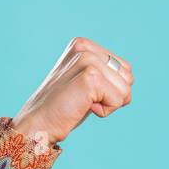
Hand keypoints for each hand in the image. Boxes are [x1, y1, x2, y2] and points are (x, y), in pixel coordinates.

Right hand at [11, 37, 133, 144]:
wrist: (39, 123)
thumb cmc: (64, 108)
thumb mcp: (86, 82)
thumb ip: (105, 73)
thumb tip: (130, 76)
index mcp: (83, 44)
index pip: (125, 68)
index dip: (112, 88)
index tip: (86, 92)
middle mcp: (85, 47)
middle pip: (128, 77)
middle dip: (114, 95)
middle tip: (85, 99)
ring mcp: (87, 60)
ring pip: (126, 90)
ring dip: (109, 104)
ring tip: (83, 103)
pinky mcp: (90, 76)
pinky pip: (118, 101)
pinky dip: (105, 111)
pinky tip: (83, 107)